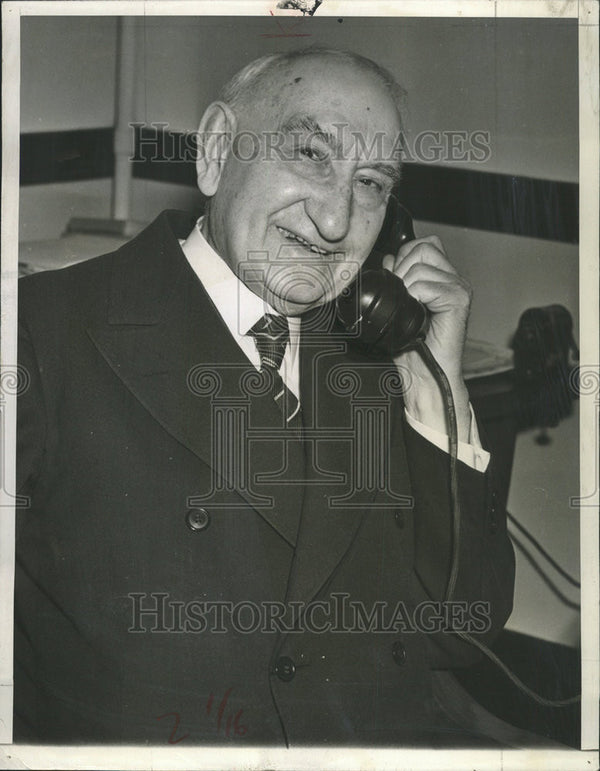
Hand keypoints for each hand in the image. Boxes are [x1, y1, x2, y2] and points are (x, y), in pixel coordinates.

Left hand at [382, 236, 471, 440]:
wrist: (424, 376)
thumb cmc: (412, 348)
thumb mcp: (397, 307)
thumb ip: (396, 280)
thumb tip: (389, 259)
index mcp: (442, 278)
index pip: (423, 244)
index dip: (403, 257)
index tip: (395, 281)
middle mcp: (454, 280)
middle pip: (424, 247)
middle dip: (402, 267)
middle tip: (399, 295)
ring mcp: (459, 288)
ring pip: (421, 265)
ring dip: (405, 285)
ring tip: (406, 308)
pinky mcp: (459, 300)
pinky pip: (426, 285)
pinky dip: (413, 297)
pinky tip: (415, 314)